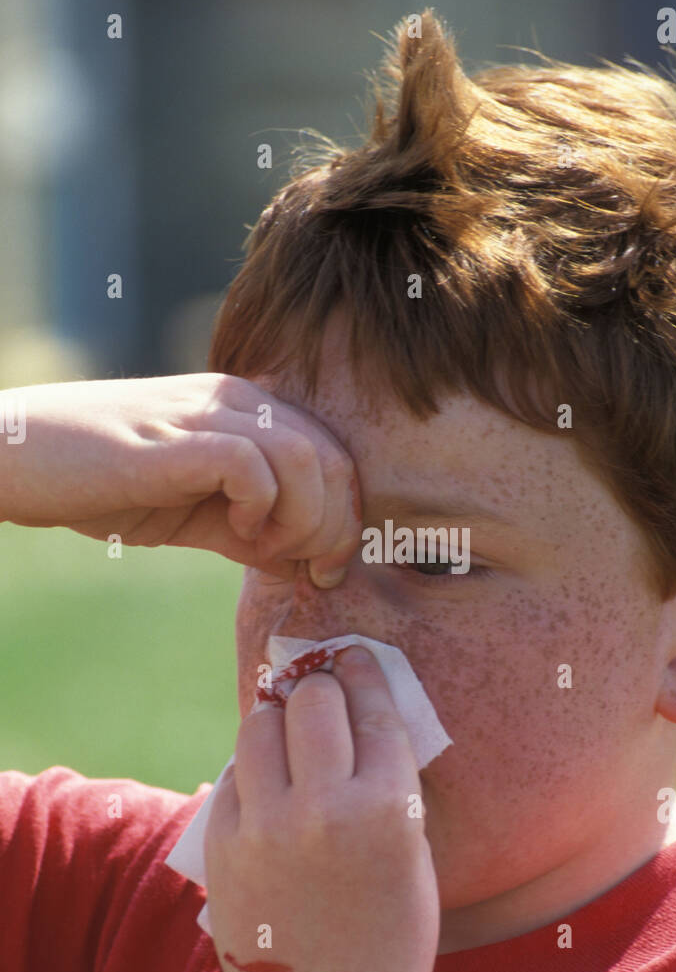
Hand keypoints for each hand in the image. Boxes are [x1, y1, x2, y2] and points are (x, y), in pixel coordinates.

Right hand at [0, 373, 360, 583]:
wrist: (19, 460)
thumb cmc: (101, 485)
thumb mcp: (194, 513)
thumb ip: (251, 532)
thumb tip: (306, 566)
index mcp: (248, 411)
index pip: (334, 455)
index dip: (347, 519)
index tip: (325, 571)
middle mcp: (237, 400)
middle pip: (333, 457)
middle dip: (336, 528)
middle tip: (309, 571)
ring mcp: (207, 413)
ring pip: (306, 457)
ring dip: (303, 519)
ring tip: (266, 549)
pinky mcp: (177, 439)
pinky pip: (254, 464)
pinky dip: (262, 508)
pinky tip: (238, 532)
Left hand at [202, 644, 440, 971]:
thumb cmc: (390, 941)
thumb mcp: (413, 857)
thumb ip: (388, 787)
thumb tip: (359, 718)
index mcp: (386, 810)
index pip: (373, 711)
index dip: (364, 673)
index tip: (356, 655)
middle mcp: (324, 809)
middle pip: (312, 703)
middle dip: (319, 688)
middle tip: (321, 691)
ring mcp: (266, 828)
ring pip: (260, 726)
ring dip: (277, 716)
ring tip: (286, 724)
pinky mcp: (222, 847)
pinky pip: (234, 775)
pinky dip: (252, 766)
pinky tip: (266, 775)